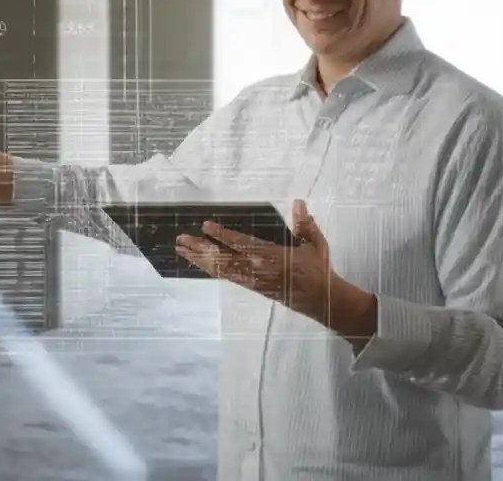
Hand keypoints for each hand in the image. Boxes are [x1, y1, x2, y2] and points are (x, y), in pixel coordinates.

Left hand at [175, 199, 360, 328]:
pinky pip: (227, 277)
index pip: (242, 244)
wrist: (321, 300)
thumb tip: (298, 202)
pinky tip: (199, 263)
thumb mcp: (316, 244)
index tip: (206, 226)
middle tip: (180, 240)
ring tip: (181, 250)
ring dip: (200, 259)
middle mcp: (258, 269)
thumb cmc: (318, 268)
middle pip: (224, 258)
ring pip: (221, 269)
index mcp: (272, 256)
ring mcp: (253, 280)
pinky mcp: (252, 287)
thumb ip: (305, 224)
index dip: (223, 235)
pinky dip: (211, 269)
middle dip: (201, 249)